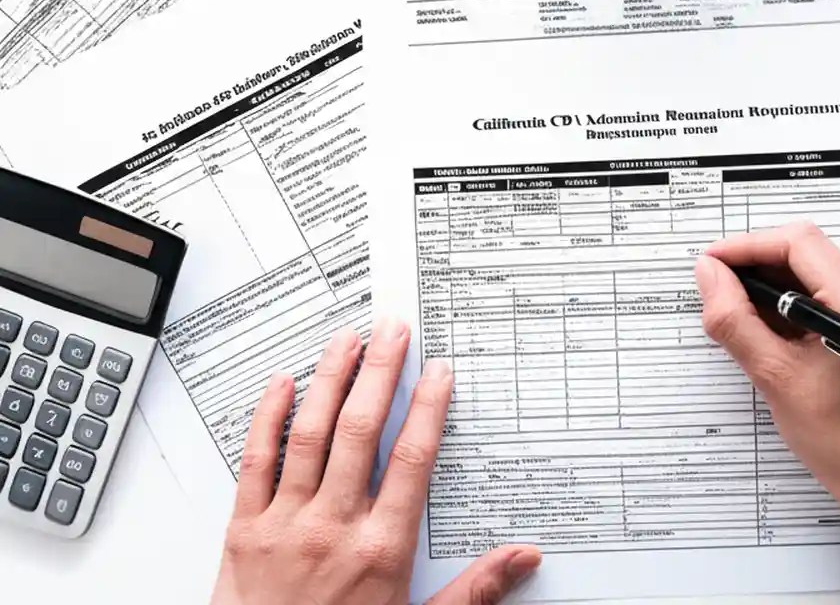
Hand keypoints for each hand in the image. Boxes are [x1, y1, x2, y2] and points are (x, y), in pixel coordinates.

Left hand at [210, 320, 541, 604]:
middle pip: (361, 432)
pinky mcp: (244, 531)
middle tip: (392, 331)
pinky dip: (266, 418)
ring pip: (310, 435)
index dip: (429, 409)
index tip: (438, 372)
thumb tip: (523, 558)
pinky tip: (281, 384)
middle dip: (380, 373)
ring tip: (345, 340)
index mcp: (381, 549)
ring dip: (330, 381)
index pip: (412, 460)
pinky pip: (254, 462)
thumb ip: (474, 591)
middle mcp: (332, 528)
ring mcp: (285, 525)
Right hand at [695, 223, 839, 547]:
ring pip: (818, 271)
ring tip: (748, 321)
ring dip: (778, 288)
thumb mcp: (775, 377)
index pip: (798, 242)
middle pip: (808, 252)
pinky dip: (800, 303)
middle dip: (759, 267)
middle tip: (722, 293)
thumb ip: (734, 319)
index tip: (715, 263)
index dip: (748, 246)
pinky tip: (779, 332)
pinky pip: (834, 290)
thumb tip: (710, 275)